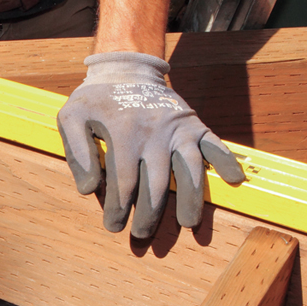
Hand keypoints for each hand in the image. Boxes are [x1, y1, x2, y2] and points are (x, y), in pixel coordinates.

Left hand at [57, 51, 245, 238]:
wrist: (128, 70)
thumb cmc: (96, 100)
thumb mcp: (72, 117)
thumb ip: (76, 152)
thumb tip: (87, 190)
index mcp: (124, 133)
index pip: (123, 181)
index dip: (118, 208)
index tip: (113, 226)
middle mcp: (155, 132)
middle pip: (156, 183)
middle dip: (150, 215)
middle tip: (142, 236)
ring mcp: (178, 129)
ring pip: (190, 169)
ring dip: (190, 200)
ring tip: (189, 225)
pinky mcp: (195, 124)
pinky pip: (215, 144)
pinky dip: (226, 161)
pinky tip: (234, 181)